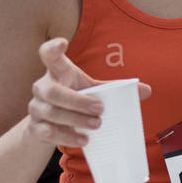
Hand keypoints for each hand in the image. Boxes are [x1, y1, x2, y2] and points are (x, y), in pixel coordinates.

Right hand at [30, 38, 151, 145]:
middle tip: (100, 110)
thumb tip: (147, 90)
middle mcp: (42, 87)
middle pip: (52, 91)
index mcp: (58, 73)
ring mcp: (36, 107)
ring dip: (74, 120)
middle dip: (77, 101)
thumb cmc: (75, 100)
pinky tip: (83, 140)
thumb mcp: (94, 91)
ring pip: (50, 112)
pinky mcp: (34, 127)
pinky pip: (46, 131)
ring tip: (95, 126)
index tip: (62, 42)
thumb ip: (116, 89)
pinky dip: (65, 136)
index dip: (52, 48)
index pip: (48, 55)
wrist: (51, 125)